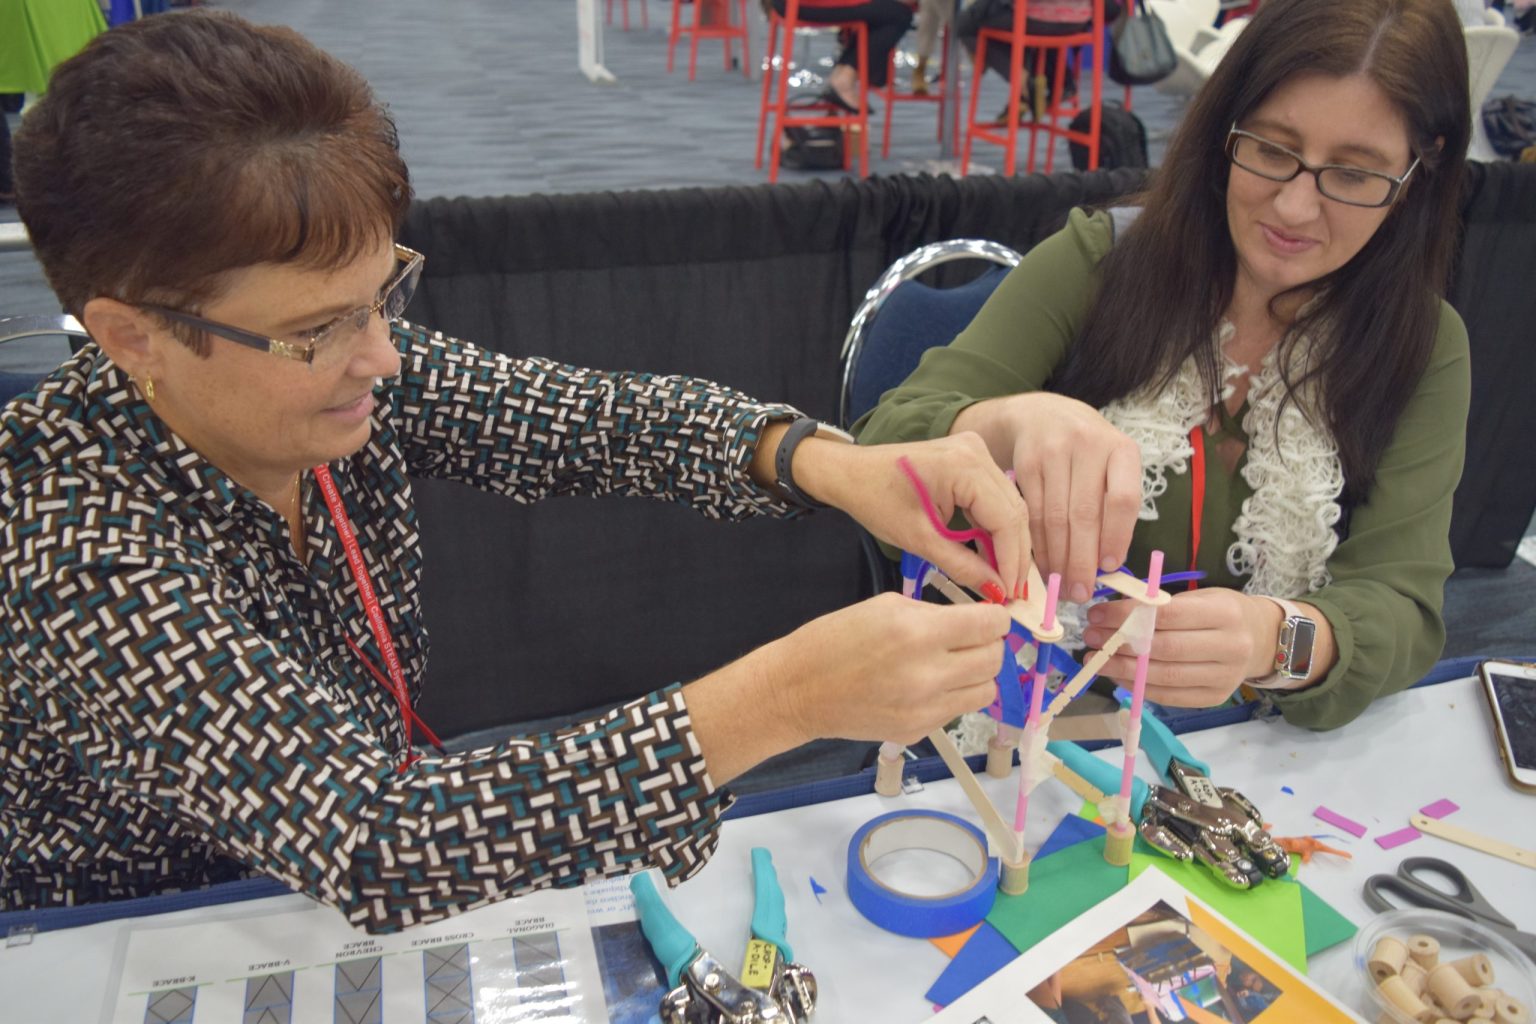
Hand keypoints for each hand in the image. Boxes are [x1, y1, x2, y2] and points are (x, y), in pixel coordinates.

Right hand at [775, 593, 1011, 745]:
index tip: (988, 616)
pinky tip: (926, 686)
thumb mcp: (886, 606)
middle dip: (989, 644)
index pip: (990, 626)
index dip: (995, 617)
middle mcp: (929, 675)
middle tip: (970, 639)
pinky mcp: (918, 732)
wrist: (799, 690)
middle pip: (994, 659)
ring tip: (954, 665)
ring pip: (986, 691)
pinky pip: (957, 711)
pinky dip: (952, 696)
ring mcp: (925, 710)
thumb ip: (934, 613)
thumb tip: (972, 620)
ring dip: (977, 674)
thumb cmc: (834, 639)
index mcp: (919, 633)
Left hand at [796, 431, 1031, 598]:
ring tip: (1004, 580)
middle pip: (1013, 511)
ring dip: (1006, 543)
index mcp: (964, 466)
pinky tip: (992, 556)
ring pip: (1007, 506)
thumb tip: (996, 591)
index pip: (1006, 519)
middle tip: (1013, 592)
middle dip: (1014, 554)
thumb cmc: (875, 500)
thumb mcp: (919, 539)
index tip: (1011, 594)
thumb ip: (961, 565)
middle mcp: (977, 452)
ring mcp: (976, 452)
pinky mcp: (971, 459)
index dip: (1011, 560)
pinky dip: (993, 528)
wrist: (850, 472)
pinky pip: (993, 498)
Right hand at [954, 392, 1140, 604]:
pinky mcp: (1025, 462)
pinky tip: (1040, 564)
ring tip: (1060, 586)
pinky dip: (1035, 544)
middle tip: (1080, 593)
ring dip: (1056, 558)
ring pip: (1054, 517)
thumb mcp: (1109, 465)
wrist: (1041, 414)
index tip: (1109, 568)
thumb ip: (1112, 505)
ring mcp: (1053, 451)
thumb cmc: (1085, 451)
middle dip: (1081, 560)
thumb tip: (1105, 565)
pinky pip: (1031, 513)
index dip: (1116, 538)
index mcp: (1121, 449)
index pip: (1123, 499)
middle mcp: (1088, 445)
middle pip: (1084, 514)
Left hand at [1080, 588, 1280, 706]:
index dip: (1127, 615)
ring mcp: (1225, 677)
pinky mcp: (1214, 698)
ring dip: (1122, 670)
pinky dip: (1139, 687)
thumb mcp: (1198, 597)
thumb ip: (1160, 605)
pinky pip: (1169, 696)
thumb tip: (1109, 613)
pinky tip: (1119, 676)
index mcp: (1224, 613)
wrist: (1260, 640)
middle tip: (1091, 639)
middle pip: (1164, 648)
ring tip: (1097, 660)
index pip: (1167, 613)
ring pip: (1164, 676)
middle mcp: (1230, 646)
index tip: (1097, 614)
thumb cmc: (1220, 613)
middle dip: (1120, 644)